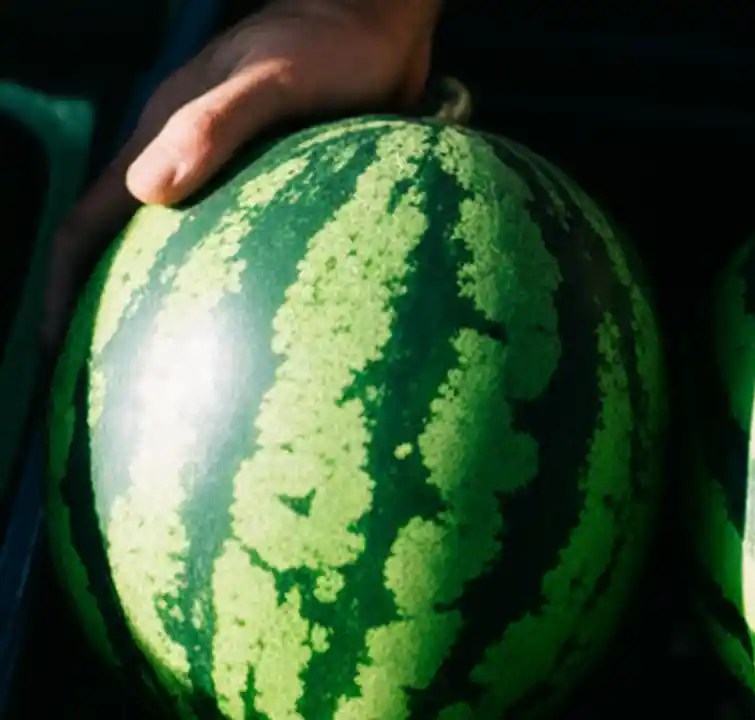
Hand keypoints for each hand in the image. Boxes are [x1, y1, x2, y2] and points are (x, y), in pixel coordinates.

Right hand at [41, 0, 441, 350]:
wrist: (381, 26)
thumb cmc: (330, 46)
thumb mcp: (274, 79)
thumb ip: (216, 125)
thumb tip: (150, 192)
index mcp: (165, 138)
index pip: (92, 221)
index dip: (66, 285)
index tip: (58, 351)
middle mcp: (190, 162)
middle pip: (129, 246)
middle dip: (111, 311)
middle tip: (114, 382)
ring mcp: (233, 176)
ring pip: (187, 251)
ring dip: (175, 306)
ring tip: (186, 373)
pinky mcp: (280, 186)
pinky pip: (248, 246)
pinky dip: (241, 287)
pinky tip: (273, 331)